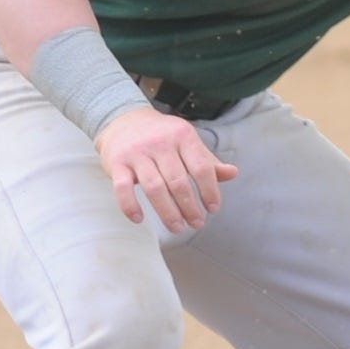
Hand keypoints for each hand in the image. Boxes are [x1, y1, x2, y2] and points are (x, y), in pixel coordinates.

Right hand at [94, 109, 238, 232]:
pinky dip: (130, 206)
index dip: (210, 191)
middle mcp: (160, 143)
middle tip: (197, 224)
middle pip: (178, 182)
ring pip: (154, 188)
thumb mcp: (188, 143)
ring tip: (177, 227)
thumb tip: (233, 173)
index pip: (201, 167)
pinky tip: (139, 219)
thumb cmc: (162, 137)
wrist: (123, 120)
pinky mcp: (116, 163)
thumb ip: (208, 161)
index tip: (213, 209)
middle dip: (190, 207)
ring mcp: (137, 153)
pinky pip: (122, 188)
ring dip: (167, 212)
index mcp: (183, 136)